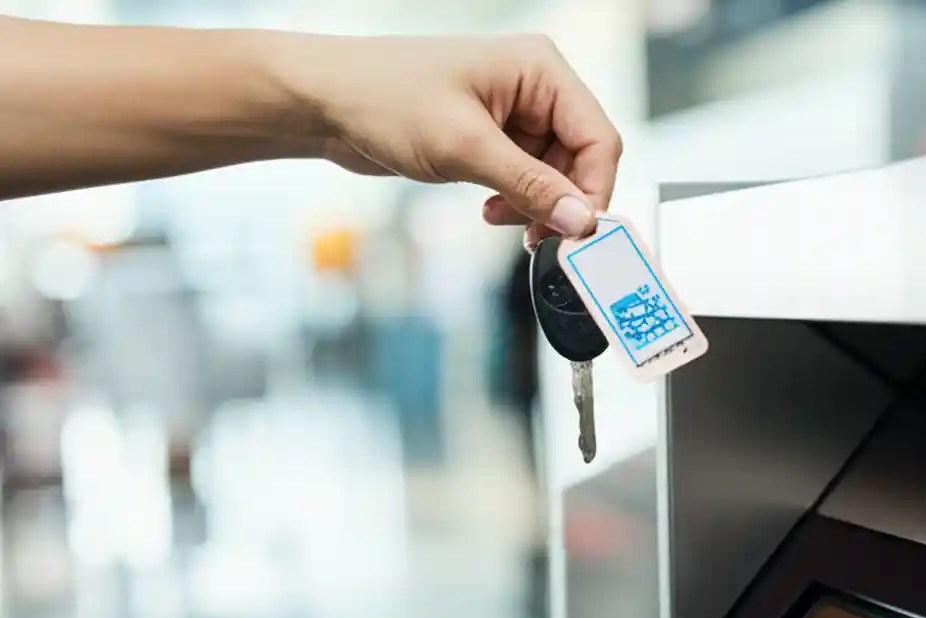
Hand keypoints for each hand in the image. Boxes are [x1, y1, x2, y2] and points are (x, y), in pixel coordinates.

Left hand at [272, 33, 621, 243]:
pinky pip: (526, 178)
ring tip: (501, 219)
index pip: (598, 137)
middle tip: (540, 239)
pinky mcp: (492, 137)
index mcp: (539, 69)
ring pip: (554, 175)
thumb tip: (581, 220)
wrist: (325, 103)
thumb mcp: (465, 147)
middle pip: (580, 159)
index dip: (593, 190)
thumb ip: (530, 187)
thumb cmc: (384, 97)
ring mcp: (513, 113)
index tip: (579, 233)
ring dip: (535, 206)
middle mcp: (533, 87)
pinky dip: (515, 201)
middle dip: (561, 203)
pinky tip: (489, 209)